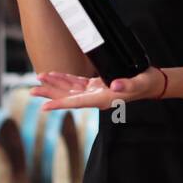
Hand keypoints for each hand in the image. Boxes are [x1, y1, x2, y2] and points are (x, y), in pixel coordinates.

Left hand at [31, 68, 165, 110]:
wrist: (151, 84)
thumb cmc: (146, 83)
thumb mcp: (140, 83)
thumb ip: (128, 85)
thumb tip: (115, 86)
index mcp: (103, 99)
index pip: (77, 103)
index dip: (60, 104)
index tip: (44, 107)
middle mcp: (96, 97)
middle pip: (68, 97)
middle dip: (50, 93)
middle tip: (31, 92)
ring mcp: (95, 92)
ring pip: (69, 89)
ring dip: (54, 84)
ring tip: (38, 80)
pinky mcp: (96, 85)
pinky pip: (76, 83)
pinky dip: (65, 78)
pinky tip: (53, 75)